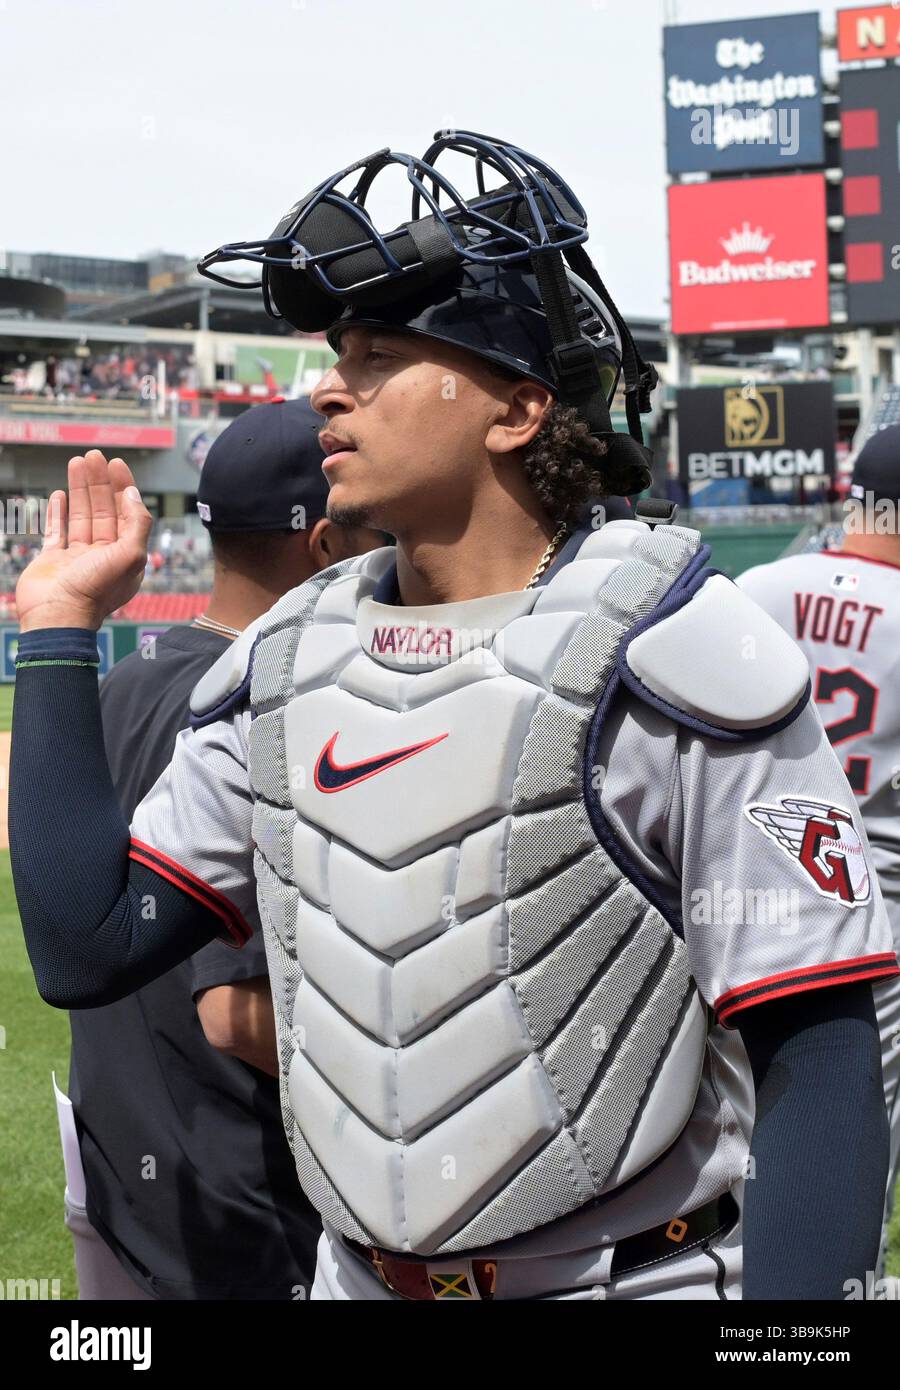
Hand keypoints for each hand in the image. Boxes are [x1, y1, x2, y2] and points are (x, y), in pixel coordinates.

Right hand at [16, 450, 152, 632]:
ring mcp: (77, 557)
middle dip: (100, 481)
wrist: (57, 615)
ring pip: (81, 515)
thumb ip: (137, 523)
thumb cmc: (95, 590)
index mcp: (125, 555)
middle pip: (104, 509)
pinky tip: (60, 494)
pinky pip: (57, 530)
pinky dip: (59, 511)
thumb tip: (133, 494)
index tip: (116, 464)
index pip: (128, 513)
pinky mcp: (53, 559)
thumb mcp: (130, 555)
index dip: (123, 487)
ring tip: (77, 462)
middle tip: (94, 455)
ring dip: (80, 489)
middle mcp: (103, 555)